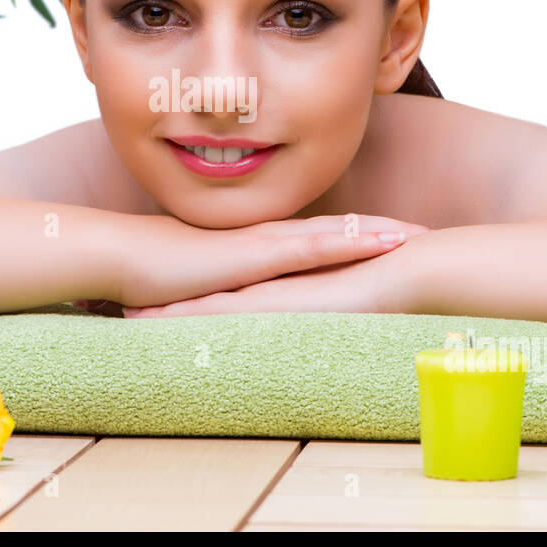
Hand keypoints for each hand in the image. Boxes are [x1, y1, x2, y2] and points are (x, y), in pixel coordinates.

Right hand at [78, 213, 429, 315]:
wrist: (121, 256)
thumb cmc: (148, 275)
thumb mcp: (195, 292)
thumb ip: (216, 299)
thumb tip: (224, 317)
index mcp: (254, 248)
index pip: (313, 240)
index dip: (351, 238)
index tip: (388, 239)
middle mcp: (267, 239)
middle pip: (336, 231)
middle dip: (380, 230)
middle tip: (425, 231)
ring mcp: (265, 242)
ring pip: (336, 233)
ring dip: (379, 231)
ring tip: (422, 233)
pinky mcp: (260, 254)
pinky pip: (317, 246)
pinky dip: (354, 241)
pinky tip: (386, 240)